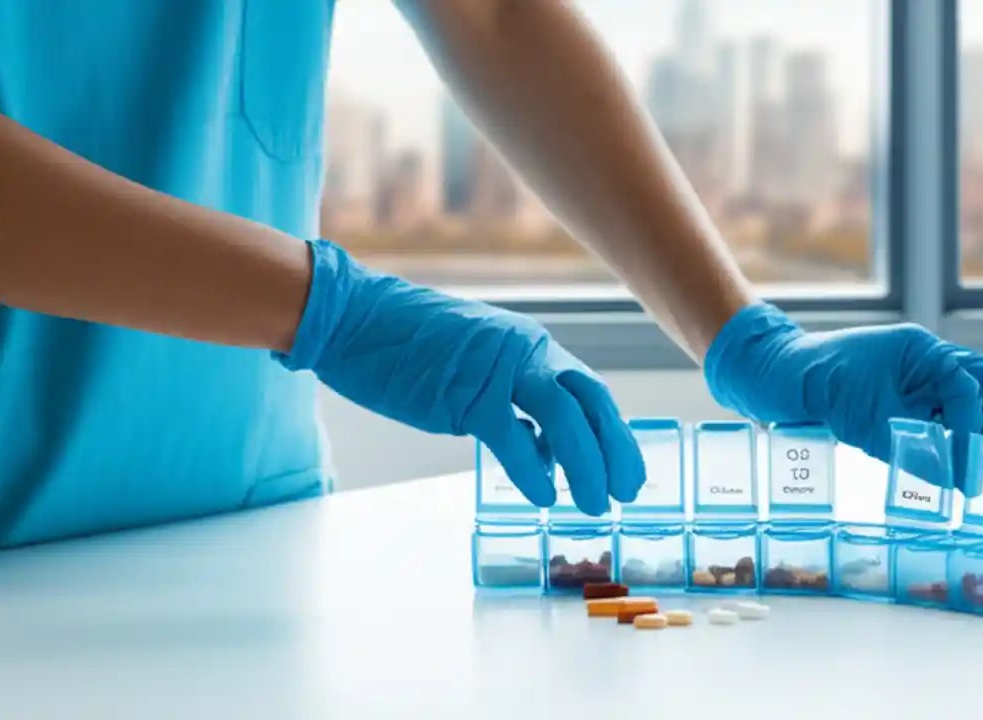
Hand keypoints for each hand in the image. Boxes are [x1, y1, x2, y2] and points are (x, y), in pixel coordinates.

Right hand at [276, 239, 644, 515]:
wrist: (354, 318)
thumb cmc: (409, 347)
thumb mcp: (478, 368)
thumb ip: (515, 401)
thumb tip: (544, 448)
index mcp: (530, 346)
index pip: (590, 392)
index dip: (615, 433)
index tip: (628, 469)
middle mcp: (525, 353)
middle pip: (591, 403)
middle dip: (616, 450)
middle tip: (628, 491)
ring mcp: (497, 371)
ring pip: (564, 421)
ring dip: (587, 466)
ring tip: (594, 505)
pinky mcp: (464, 394)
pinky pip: (513, 437)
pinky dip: (534, 470)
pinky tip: (544, 495)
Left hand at [704, 303, 982, 494]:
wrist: (771, 375)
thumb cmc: (808, 381)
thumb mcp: (858, 419)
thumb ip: (906, 446)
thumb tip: (951, 479)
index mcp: (918, 349)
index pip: (968, 386)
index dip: (973, 429)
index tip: (969, 469)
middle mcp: (926, 360)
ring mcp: (917, 378)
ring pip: (971, 400)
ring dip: (979, 433)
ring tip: (976, 474)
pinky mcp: (905, 400)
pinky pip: (943, 417)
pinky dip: (953, 440)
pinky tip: (950, 469)